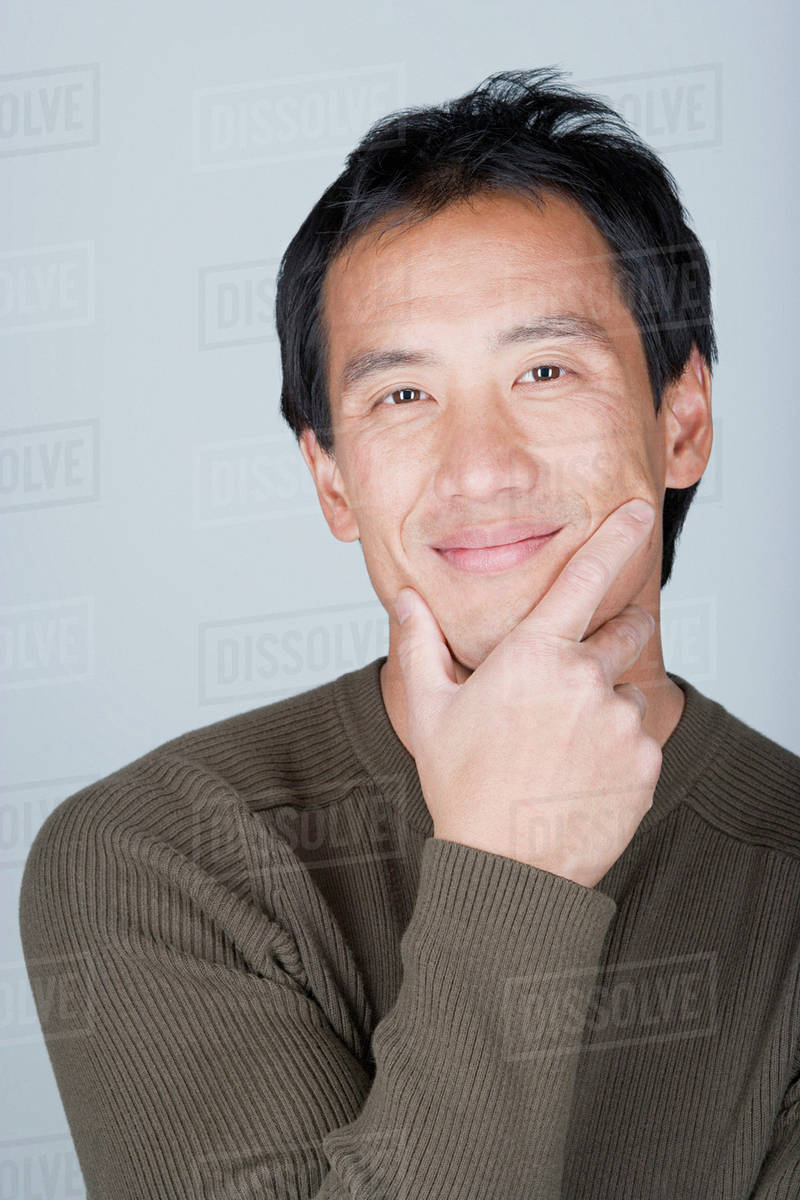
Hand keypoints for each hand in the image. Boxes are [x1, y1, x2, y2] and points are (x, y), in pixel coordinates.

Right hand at [393, 498, 661, 888]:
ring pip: (628, 693)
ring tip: (564, 749)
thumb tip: (405, 599)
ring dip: (607, 706)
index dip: (618, 537)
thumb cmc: (463, 786)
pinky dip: (619, 748)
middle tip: (574, 679)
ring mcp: (621, 722)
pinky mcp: (646, 763)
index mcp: (534, 655)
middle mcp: (586, 679)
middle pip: (624, 631)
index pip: (586, 577)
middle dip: (610, 637)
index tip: (641, 512)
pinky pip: (641, 739)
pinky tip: (580, 775)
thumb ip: (419, 644)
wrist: (505, 868)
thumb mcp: (430, 711)